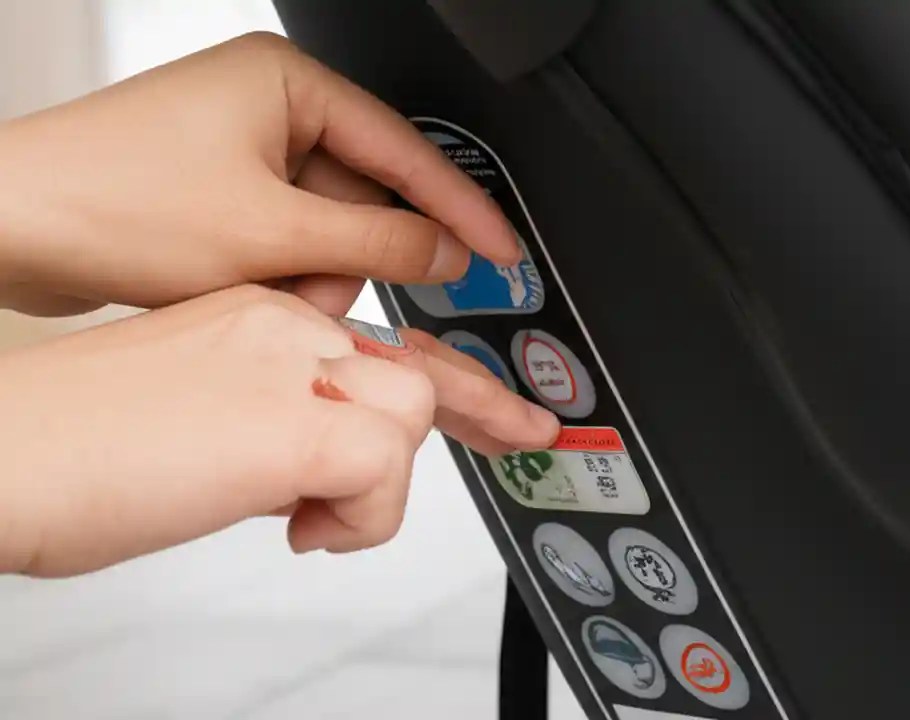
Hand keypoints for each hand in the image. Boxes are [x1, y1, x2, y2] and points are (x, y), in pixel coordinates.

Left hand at [0, 31, 518, 316]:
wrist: (10, 228)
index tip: (501, 250)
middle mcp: (269, 108)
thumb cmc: (111, 201)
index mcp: (288, 82)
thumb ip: (378, 242)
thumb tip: (448, 251)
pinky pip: (286, 241)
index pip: (404, 150)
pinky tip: (243, 292)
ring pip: (325, 230)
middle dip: (348, 258)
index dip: (459, 209)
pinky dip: (279, 277)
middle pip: (362, 197)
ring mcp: (242, 151)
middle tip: (329, 292)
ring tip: (261, 292)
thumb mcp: (271, 231)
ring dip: (309, 277)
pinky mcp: (221, 194)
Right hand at [0, 285, 559, 576]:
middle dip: (482, 407)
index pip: (376, 337)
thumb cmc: (69, 448)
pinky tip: (303, 526)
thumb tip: (310, 470)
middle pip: (416, 365)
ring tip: (308, 514)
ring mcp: (291, 367)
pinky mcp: (294, 421)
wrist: (4, 450)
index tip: (484, 399)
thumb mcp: (194, 419)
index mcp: (258, 318)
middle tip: (529, 434)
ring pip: (408, 412)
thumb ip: (268, 423)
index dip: (440, 371)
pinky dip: (358, 517)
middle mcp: (283, 328)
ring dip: (373, 485)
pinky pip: (383, 468)